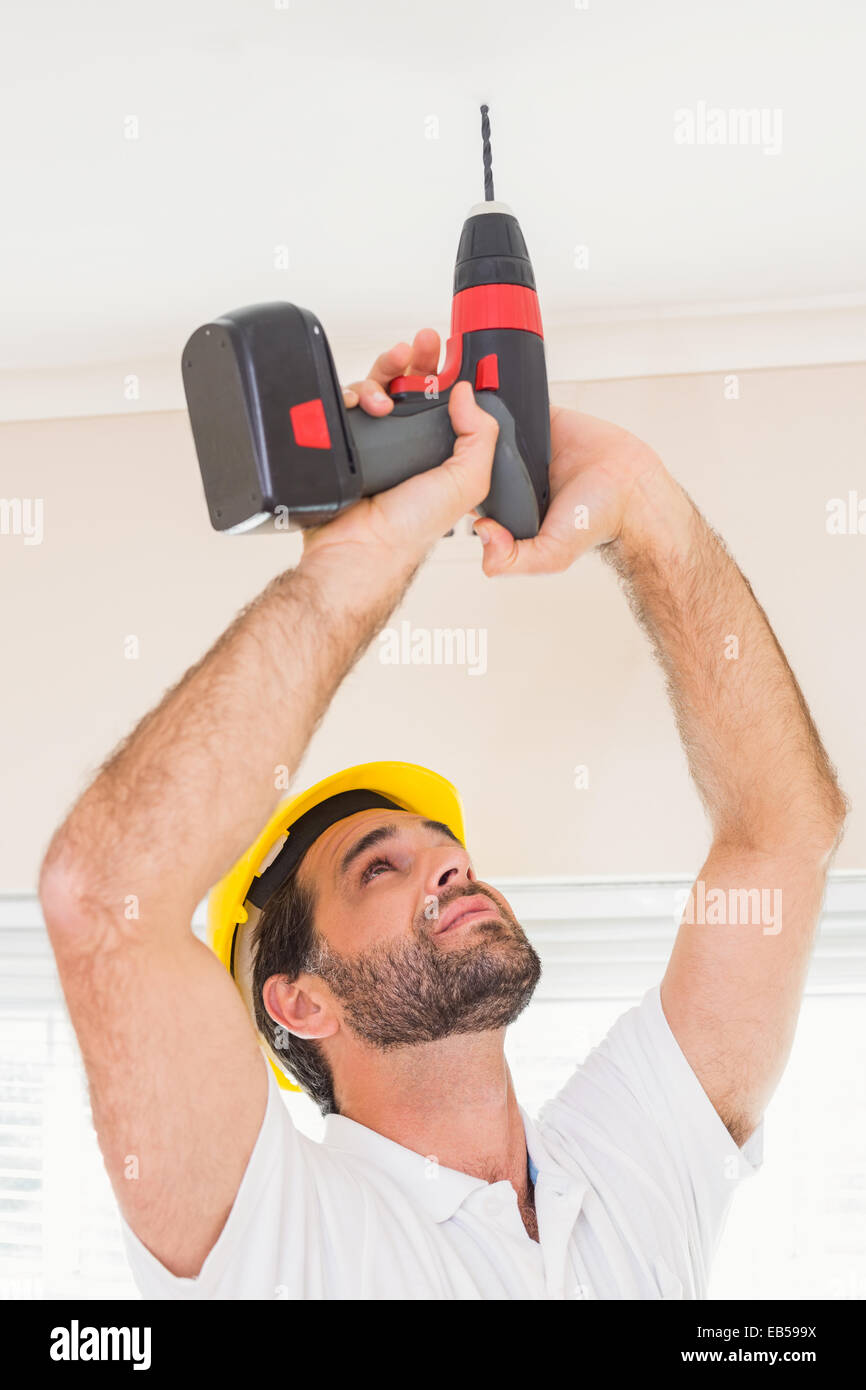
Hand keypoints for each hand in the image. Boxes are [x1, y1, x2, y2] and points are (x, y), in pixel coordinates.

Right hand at [301, 329, 497, 569]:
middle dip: (416, 360)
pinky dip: (354, 392)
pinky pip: (345, 403)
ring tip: (394, 369)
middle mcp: (407, 447)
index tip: (448, 353)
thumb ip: (480, 435)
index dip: (447, 375)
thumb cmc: (411, 528)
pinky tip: (366, 402)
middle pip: (410, 387)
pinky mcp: (343, 441)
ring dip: (386, 370)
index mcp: (439, 455)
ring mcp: (373, 443)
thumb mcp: (467, 480)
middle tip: (422, 343)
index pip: (445, 403)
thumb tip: (466, 391)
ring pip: (377, 388)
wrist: (361, 547)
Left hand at [472, 405, 666, 575]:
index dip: (454, 475)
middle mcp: (508, 475)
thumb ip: (513, 559)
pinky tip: (499, 391)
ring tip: (472, 402)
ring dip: (480, 413)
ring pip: (488, 425)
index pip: (464, 488)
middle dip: (461, 440)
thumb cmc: (595, 521)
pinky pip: (515, 403)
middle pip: (470, 453)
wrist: (631, 489)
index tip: (445, 462)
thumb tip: (481, 533)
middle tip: (457, 425)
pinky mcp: (540, 419)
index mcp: (503, 505)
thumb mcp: (550, 555)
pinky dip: (507, 396)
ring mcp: (522, 445)